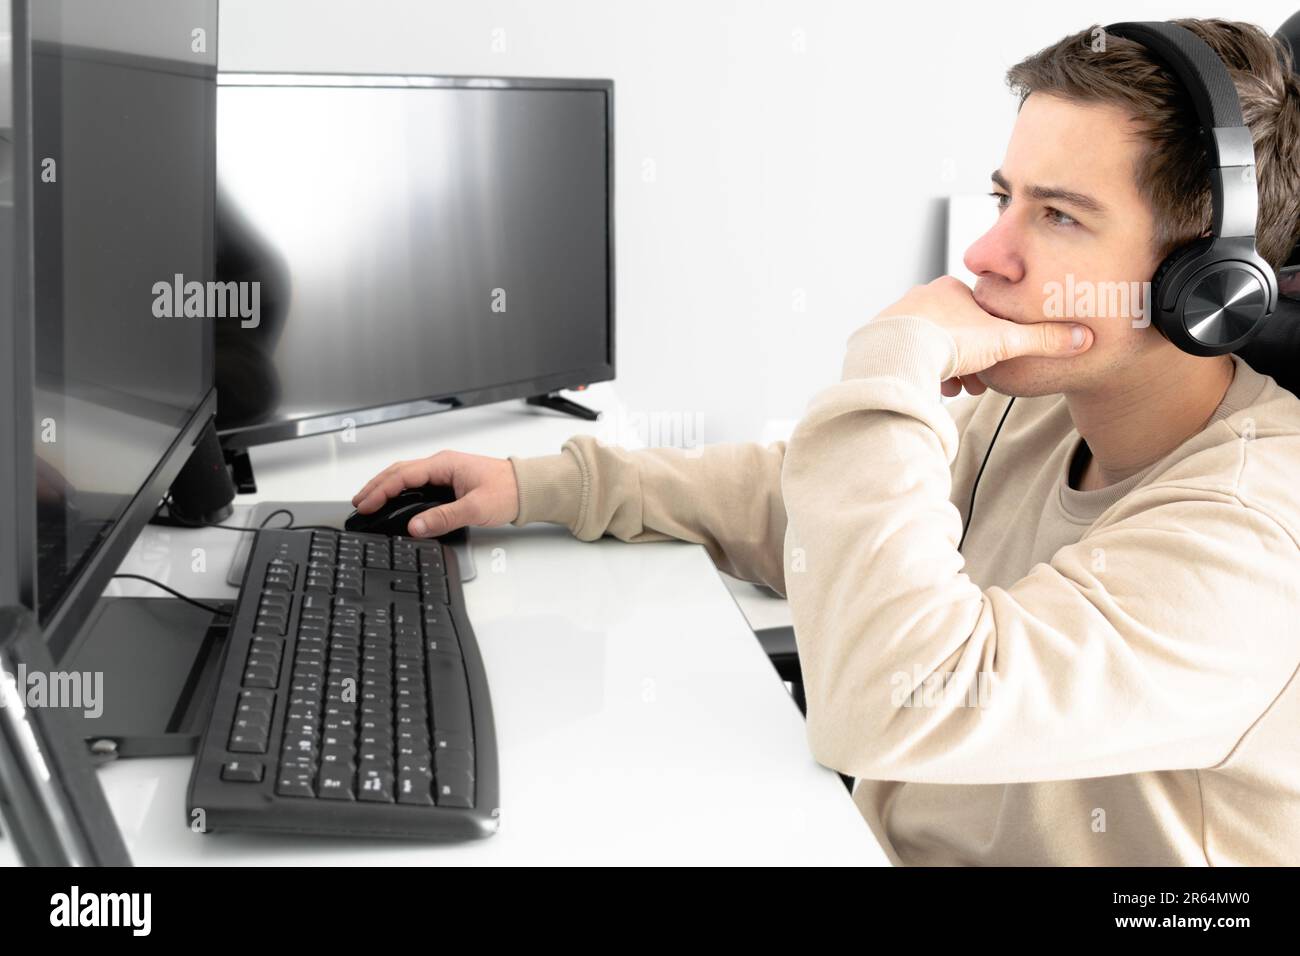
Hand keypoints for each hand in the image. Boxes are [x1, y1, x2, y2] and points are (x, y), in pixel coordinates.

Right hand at [351, 450, 519, 537]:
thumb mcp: (474, 508)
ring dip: (387, 488)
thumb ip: (443, 518)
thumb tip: (415, 526)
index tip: (365, 504)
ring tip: (370, 502)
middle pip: (399, 472)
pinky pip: (417, 483)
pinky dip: (401, 491)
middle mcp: (442, 465)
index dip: (380, 490)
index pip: (402, 475)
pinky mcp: (449, 481)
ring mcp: (445, 472)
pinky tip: (395, 502)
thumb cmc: (508, 491)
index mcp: (444, 464)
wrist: (528, 488)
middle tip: (358, 503)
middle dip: (376, 487)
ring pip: (407, 477)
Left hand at [875, 276, 1091, 396]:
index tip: (995, 365)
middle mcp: (920, 298)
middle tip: (975, 385)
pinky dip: (920, 373)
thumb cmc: (951, 343)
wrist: (899, 355)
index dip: (992, 342)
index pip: (978, 314)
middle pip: (953, 333)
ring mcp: (896, 318)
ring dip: (945, 369)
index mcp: (950, 289)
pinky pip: (906, 358)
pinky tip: (928, 389)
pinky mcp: (878, 341)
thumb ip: (1042, 340)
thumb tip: (1083, 339)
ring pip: (930, 347)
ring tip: (953, 390)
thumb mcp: (1005, 341)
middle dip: (968, 361)